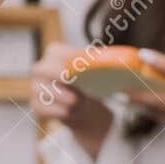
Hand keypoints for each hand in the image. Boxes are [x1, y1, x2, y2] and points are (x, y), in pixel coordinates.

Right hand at [31, 42, 112, 158]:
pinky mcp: (37, 106)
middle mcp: (41, 69)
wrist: (82, 106)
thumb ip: (103, 64)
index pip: (55, 52)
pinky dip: (58, 111)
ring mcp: (35, 88)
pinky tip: (69, 112)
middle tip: (70, 80)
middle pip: (40, 69)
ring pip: (40, 91)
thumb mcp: (96, 72)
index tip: (79, 65)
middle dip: (55, 74)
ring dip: (61, 96)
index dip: (65, 57)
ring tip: (76, 101)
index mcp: (55, 54)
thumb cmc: (89, 83)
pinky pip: (42, 109)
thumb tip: (129, 61)